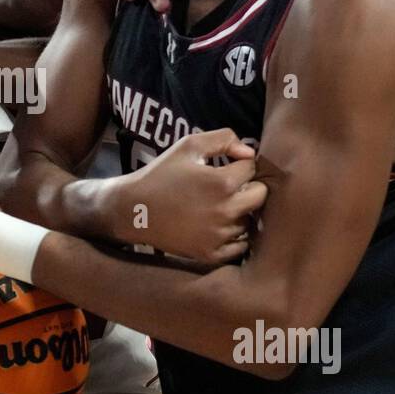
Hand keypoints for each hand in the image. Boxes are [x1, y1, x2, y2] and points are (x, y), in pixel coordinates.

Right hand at [113, 129, 265, 264]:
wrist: (133, 210)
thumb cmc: (161, 174)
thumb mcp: (188, 146)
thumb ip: (223, 139)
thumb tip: (250, 152)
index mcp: (222, 182)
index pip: (252, 168)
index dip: (240, 164)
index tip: (226, 167)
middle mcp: (225, 211)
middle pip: (261, 196)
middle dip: (248, 188)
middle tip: (229, 188)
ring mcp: (219, 235)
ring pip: (249, 221)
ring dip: (240, 213)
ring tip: (217, 207)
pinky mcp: (211, 254)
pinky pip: (240, 246)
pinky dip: (234, 236)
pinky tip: (217, 225)